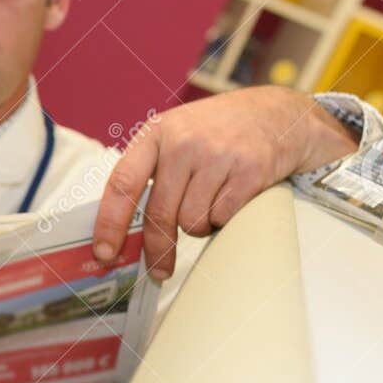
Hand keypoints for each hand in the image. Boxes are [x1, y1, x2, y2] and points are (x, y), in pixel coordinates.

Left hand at [94, 86, 357, 279]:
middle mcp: (184, 142)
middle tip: (159, 270)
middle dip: (158, 248)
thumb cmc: (216, 132)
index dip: (110, 223)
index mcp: (156, 133)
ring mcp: (219, 155)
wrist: (277, 113)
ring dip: (198, 224)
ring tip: (210, 202)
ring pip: (192, 221)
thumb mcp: (175, 136)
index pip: (123, 183)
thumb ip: (149, 172)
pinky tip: (230, 198)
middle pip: (160, 213)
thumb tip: (121, 231)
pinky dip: (223, 219)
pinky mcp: (250, 170)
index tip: (104, 253)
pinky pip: (222, 218)